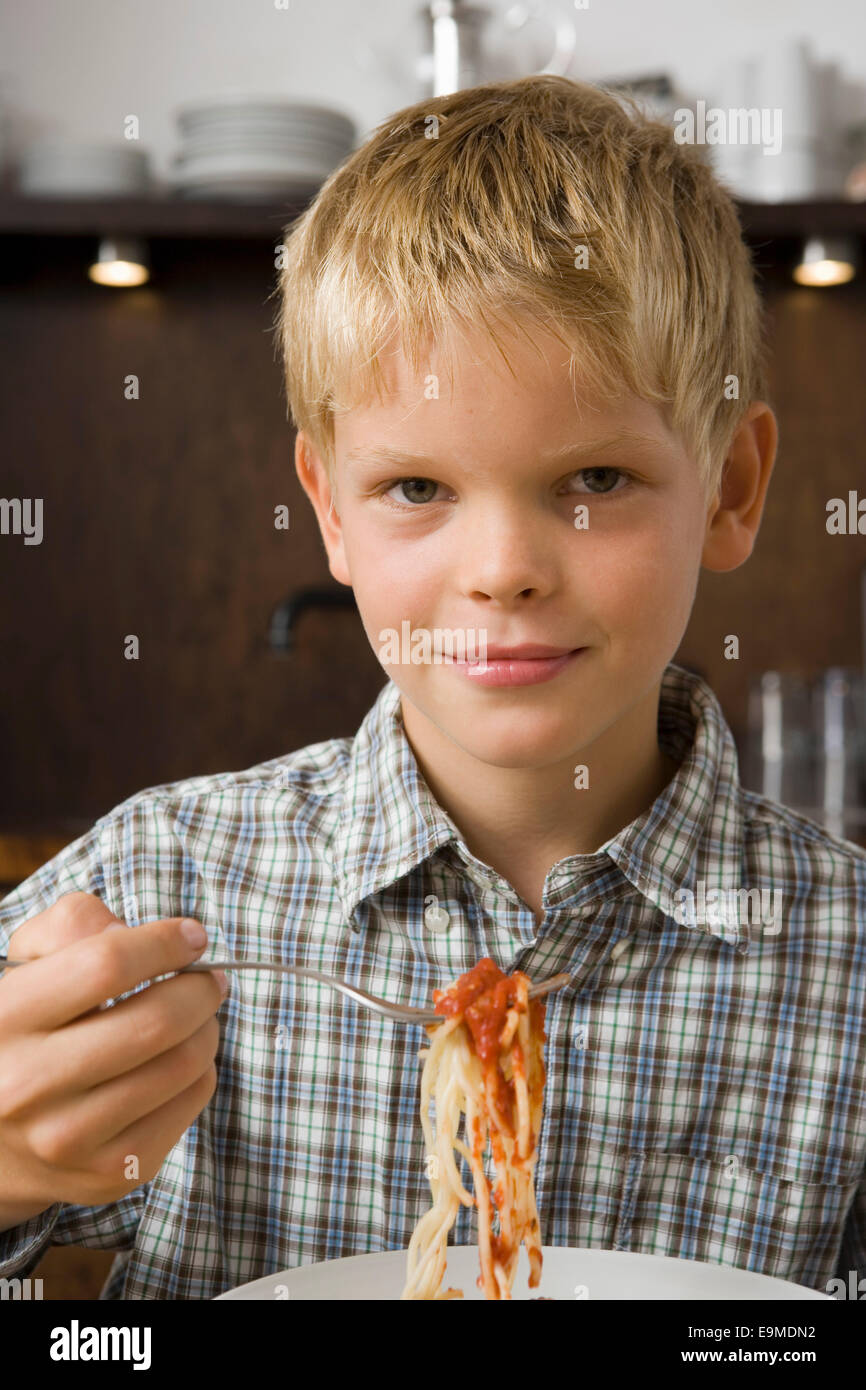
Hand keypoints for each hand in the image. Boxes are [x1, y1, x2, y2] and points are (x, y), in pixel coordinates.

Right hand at [0, 892, 225, 1217]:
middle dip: (200, 988)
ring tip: (197, 1015)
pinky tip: (175, 1060)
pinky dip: (200, 1071)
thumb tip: (136, 933)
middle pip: (156, 1020)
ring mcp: (68, 1138)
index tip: (193, 936)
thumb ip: (76, 923)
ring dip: (207, 1027)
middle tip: (208, 978)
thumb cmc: (23, 1029)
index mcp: (4, 1018)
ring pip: (183, 1064)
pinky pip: (190, 1104)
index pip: (106, 964)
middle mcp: (28, 1085)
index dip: (165, 943)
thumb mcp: (27, 962)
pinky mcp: (107, 1173)